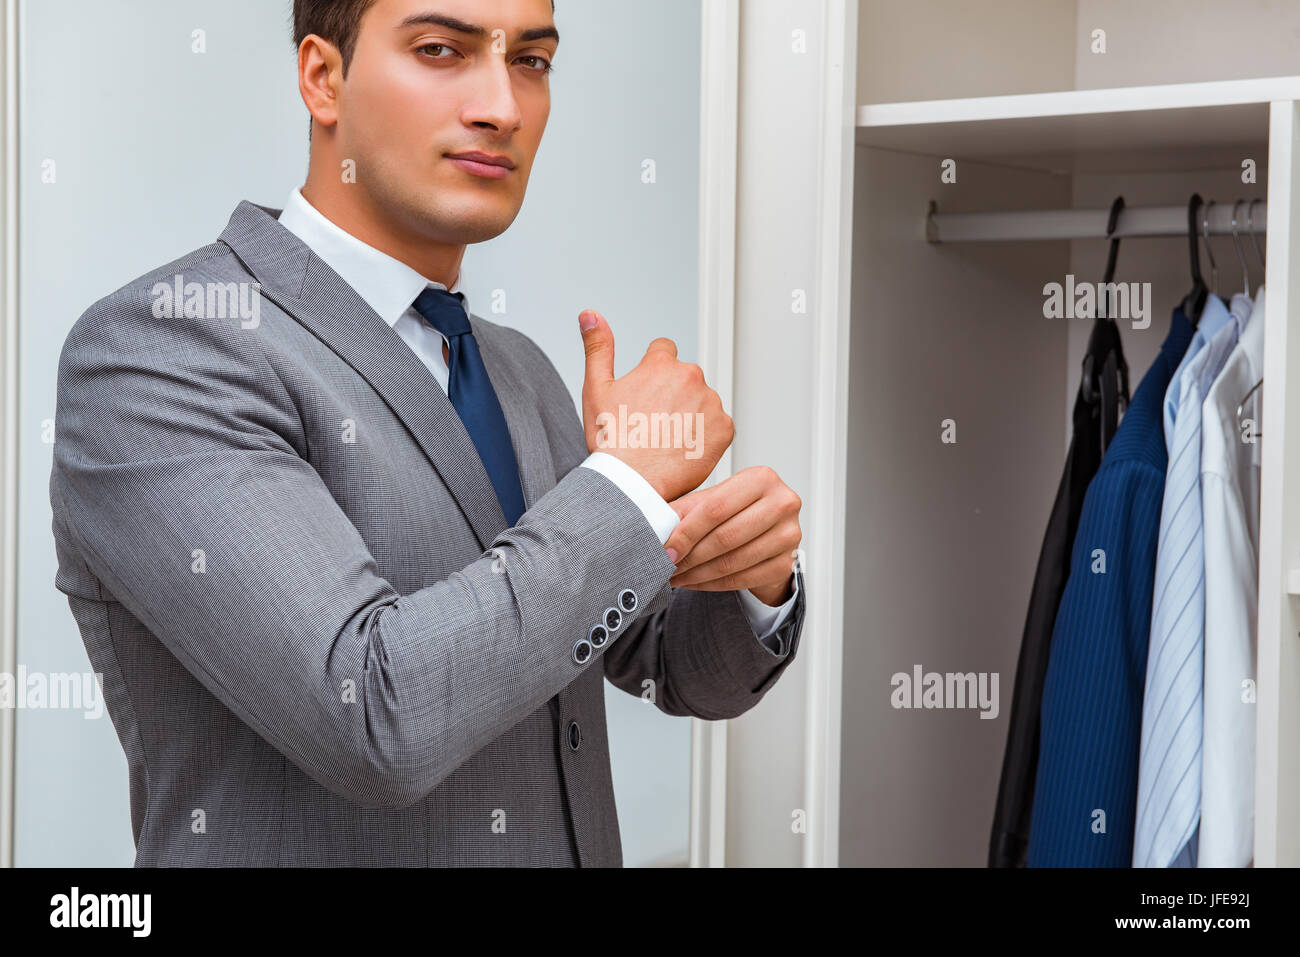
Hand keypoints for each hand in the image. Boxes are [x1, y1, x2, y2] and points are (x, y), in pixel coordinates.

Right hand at [579, 310, 732, 502]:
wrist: (632, 482)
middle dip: (674, 395)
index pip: (665, 351)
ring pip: (703, 402)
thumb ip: (598, 346)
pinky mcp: (725, 429)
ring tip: (667, 440)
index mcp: (662, 363)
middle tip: (653, 424)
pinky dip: (705, 437)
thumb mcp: (597, 388)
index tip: (646, 397)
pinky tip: (684, 450)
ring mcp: (711, 403)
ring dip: (691, 415)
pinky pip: (718, 427)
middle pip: (686, 378)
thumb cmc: (611, 440)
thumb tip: (589, 313)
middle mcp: (691, 376)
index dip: (653, 374)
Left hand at [663, 466, 801, 603]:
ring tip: (676, 576)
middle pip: (725, 537)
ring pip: (733, 561)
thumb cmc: (734, 511)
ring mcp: (790, 534)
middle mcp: (783, 503)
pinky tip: (695, 582)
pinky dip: (713, 584)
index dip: (686, 532)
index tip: (665, 549)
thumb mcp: (710, 501)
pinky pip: (743, 579)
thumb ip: (685, 509)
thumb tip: (653, 526)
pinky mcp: (788, 562)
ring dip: (698, 574)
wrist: (766, 531)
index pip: (715, 508)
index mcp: (761, 478)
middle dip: (690, 556)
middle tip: (665, 567)